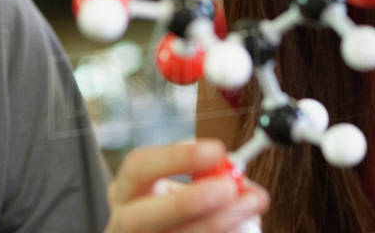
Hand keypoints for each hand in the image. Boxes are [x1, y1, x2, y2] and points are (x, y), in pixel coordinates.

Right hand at [105, 140, 268, 232]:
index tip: (216, 150)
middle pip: (146, 215)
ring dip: (217, 222)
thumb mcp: (176, 186)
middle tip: (230, 187)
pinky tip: (241, 225)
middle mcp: (126, 222)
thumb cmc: (169, 207)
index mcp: (126, 191)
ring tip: (249, 207)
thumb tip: (242, 181)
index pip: (139, 168)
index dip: (177, 158)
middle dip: (190, 201)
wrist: (153, 231)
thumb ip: (204, 175)